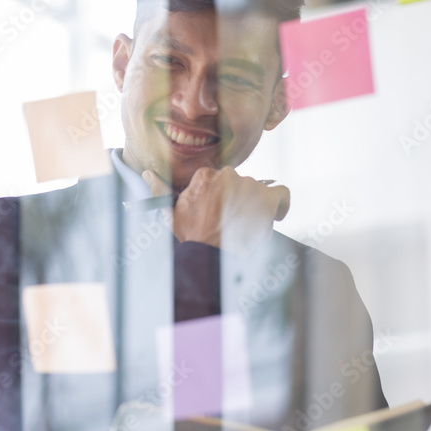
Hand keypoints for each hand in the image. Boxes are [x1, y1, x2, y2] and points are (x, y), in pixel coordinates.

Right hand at [142, 166, 289, 255]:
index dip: (224, 196)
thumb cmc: (190, 240)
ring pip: (261, 193)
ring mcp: (249, 186)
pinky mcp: (267, 199)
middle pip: (243, 185)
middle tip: (233, 225)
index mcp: (206, 176)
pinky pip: (283, 194)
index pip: (224, 179)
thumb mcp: (169, 215)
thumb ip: (159, 191)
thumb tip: (147, 174)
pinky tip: (275, 217)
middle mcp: (228, 175)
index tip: (221, 212)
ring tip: (247, 231)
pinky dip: (282, 206)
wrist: (209, 257)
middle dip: (241, 202)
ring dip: (257, 209)